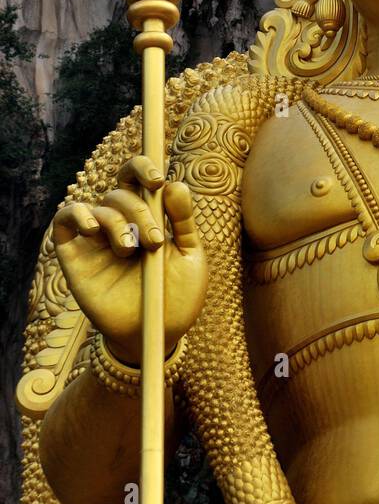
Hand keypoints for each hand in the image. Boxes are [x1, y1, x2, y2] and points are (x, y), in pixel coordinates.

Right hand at [52, 156, 207, 365]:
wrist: (158, 335)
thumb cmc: (177, 296)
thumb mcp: (190, 256)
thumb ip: (183, 221)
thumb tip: (175, 184)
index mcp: (148, 218)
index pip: (136, 179)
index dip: (142, 168)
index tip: (157, 180)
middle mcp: (120, 224)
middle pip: (119, 193)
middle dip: (139, 211)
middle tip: (153, 242)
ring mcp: (96, 241)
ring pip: (97, 208)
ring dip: (118, 222)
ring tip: (131, 249)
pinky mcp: (75, 259)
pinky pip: (63, 223)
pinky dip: (76, 215)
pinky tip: (94, 228)